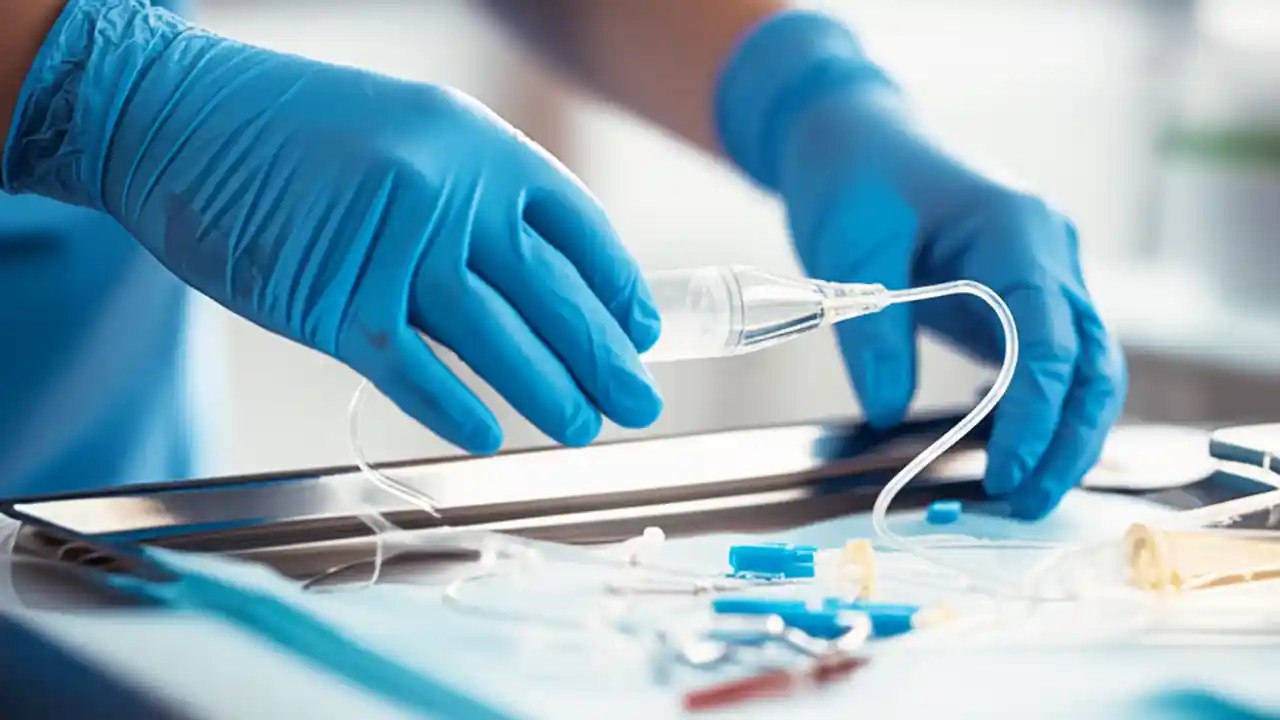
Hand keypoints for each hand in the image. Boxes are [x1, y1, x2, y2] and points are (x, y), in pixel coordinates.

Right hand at [3, 0, 662, 452]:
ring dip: (548, 391)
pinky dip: (455, 408)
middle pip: (551, 292)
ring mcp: (392, 247)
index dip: (618, 287)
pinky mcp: (332, 301)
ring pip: (496, 338)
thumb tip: (539, 285)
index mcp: (478, 146)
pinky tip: (489, 436)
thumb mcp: (414, 136)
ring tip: (582, 426)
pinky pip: (413, 369)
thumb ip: (476, 201)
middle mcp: (448, 193)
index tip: (641, 330)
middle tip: (639, 400)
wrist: (177, 117)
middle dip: (604, 356)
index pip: (578, 227)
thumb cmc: (297, 131)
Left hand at [718, 13, 1125, 517]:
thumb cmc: (854, 178)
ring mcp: (1040, 276)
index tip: (1009, 469)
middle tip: (1026, 502)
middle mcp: (1048, 255)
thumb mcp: (851, 246)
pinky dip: (1037, 408)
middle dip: (1069, 438)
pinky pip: (1048, 361)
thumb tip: (887, 410)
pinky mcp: (1017, 298)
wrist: (853, 137)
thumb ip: (873, 329)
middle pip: (1092, 361)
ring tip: (1021, 492)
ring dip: (1062, 432)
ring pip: (1083, 367)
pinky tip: (1007, 448)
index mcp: (1019, 231)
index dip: (1037, 411)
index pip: (1052, 336)